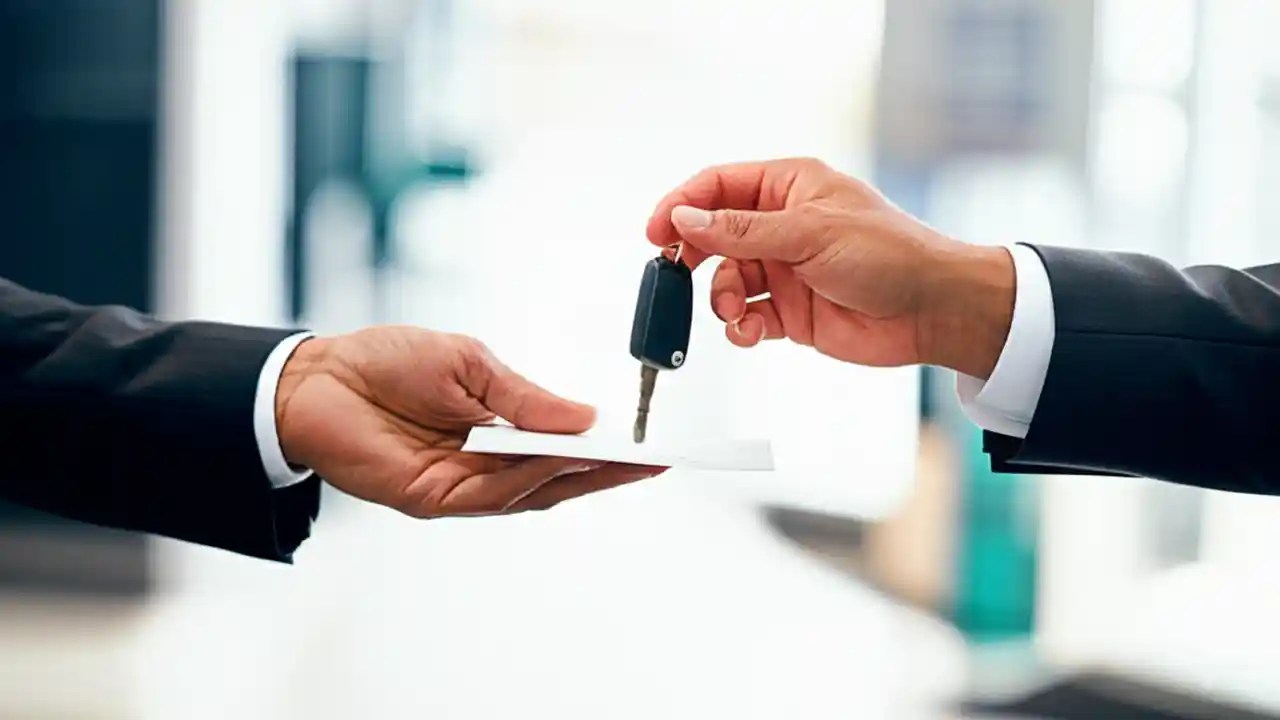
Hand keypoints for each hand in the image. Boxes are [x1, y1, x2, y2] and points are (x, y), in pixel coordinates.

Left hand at [274, 328, 663, 515]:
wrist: (317, 375)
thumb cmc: (387, 362)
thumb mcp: (472, 364)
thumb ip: (525, 397)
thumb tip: (587, 418)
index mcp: (495, 433)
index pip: (560, 450)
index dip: (605, 453)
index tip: (649, 447)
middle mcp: (481, 466)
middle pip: (555, 480)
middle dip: (606, 473)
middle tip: (652, 463)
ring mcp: (457, 487)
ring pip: (529, 492)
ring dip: (575, 478)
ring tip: (619, 460)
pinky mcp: (429, 498)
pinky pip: (487, 495)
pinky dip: (524, 480)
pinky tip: (553, 463)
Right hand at [646, 158, 1014, 378]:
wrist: (932, 311)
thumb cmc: (889, 254)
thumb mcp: (808, 232)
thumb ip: (741, 230)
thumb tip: (687, 218)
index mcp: (788, 187)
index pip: (718, 186)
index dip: (682, 205)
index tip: (657, 231)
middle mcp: (782, 225)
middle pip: (714, 235)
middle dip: (695, 257)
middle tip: (677, 276)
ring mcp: (785, 269)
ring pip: (727, 281)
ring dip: (723, 298)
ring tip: (738, 311)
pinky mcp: (790, 311)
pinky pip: (747, 316)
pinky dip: (741, 326)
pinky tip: (750, 332)